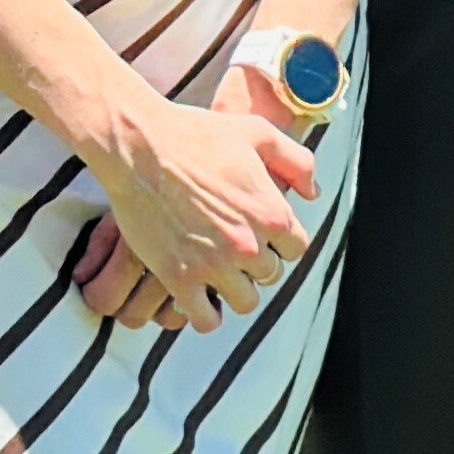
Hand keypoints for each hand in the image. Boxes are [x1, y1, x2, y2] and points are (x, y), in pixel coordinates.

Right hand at [67, 88, 315, 332]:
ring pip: (244, 301)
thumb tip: (313, 193)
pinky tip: (197, 294)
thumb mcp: (256, 133)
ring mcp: (213, 265)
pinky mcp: (179, 278)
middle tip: (233, 245)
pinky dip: (205, 313)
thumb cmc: (197, 134)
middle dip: (256, 261)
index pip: (296, 248)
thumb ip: (296, 162)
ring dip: (234, 288)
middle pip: (270, 275)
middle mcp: (247, 245)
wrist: (140, 146)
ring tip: (218, 270)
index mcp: (270, 212)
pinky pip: (205, 320)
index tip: (261, 231)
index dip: (280, 239)